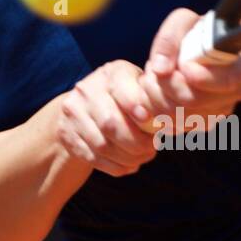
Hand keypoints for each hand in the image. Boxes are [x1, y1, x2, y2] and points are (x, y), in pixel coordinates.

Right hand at [53, 60, 159, 176]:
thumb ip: (151, 98)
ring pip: (103, 146)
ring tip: (142, 157)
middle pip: (111, 124)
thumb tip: (172, 122)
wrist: (81, 105)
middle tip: (152, 148)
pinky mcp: (67, 135)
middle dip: (137, 143)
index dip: (139, 111)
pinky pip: (94, 158)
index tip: (153, 125)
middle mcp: (86, 90)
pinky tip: (128, 164)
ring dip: (129, 158)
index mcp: (110, 74)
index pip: (123, 92)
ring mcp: (73, 113)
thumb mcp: (136, 86)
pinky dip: (116, 166)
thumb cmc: (123, 95)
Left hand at [139, 8, 240, 132]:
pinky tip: (155, 92)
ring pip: (179, 118)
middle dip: (163, 85)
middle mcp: (234, 94)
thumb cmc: (193, 33)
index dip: (200, 77)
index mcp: (238, 66)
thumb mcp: (183, 22)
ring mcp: (218, 111)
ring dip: (155, 97)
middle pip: (193, 102)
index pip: (226, 82)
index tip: (183, 65)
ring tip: (151, 78)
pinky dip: (156, 111)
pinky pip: (173, 126)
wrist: (201, 50)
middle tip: (151, 69)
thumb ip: (170, 38)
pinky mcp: (201, 124)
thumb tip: (160, 68)